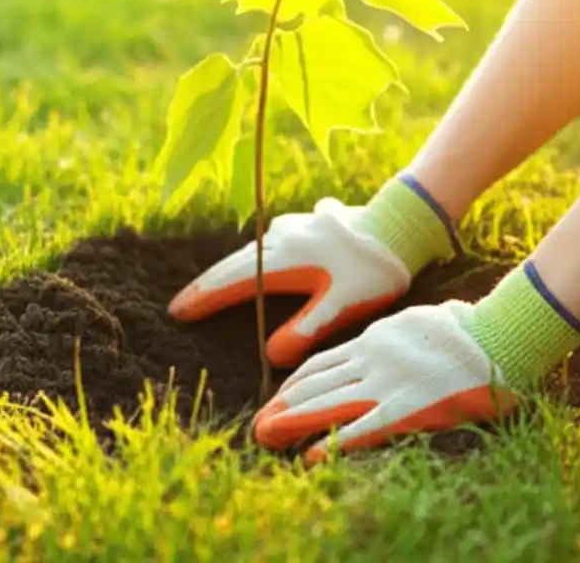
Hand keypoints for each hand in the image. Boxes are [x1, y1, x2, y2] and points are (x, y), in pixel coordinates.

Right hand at [169, 198, 414, 367]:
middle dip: (206, 285)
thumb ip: (305, 331)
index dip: (203, 298)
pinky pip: (268, 244)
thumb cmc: (373, 271)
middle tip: (181, 305)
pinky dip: (253, 259)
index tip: (178, 312)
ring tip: (209, 288)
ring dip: (229, 270)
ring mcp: (291, 226)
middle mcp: (279, 238)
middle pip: (233, 264)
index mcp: (283, 260)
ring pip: (251, 252)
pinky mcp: (304, 222)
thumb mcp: (342, 307)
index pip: (231, 281)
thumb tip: (271, 357)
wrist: (402, 226)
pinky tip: (254, 267)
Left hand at [252, 301, 517, 462]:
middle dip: (284, 405)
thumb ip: (396, 336)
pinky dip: (333, 441)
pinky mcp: (407, 407)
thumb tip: (382, 341)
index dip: (296, 382)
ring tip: (268, 435)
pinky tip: (312, 455)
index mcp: (376, 339)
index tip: (278, 396)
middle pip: (317, 384)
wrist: (498, 334)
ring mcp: (388, 382)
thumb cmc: (468, 329)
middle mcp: (373, 359)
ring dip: (294, 420)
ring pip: (329, 403)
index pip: (325, 362)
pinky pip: (362, 428)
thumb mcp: (419, 322)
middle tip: (259, 424)